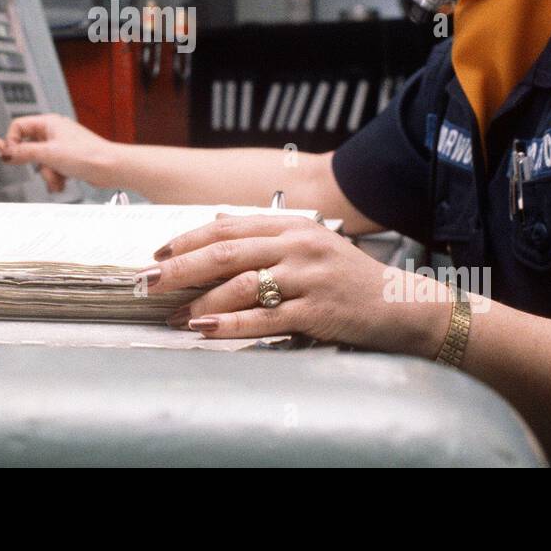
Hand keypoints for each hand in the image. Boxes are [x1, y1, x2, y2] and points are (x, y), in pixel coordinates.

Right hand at [0, 113, 116, 192]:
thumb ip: (24, 153)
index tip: (10, 156)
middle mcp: (54, 132)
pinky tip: (63, 181)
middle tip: (39, 167)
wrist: (110, 168)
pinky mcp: (67, 159)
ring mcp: (60, 146)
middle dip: (35, 162)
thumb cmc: (88, 154)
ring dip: (47, 173)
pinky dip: (55, 177)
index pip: (18, 126)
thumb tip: (6, 152)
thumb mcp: (49, 154)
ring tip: (57, 177)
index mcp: (48, 123)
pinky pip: (51, 168)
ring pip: (40, 161)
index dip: (12, 141)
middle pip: (28, 146)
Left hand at [144, 214, 442, 354]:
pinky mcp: (316, 311)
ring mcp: (308, 278)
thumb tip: (215, 221)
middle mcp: (298, 246)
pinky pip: (264, 319)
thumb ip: (266, 232)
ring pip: (241, 285)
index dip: (187, 239)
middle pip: (226, 252)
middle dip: (181, 268)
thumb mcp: (310, 241)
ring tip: (176, 316)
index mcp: (292, 225)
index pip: (228, 226)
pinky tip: (208, 329)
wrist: (400, 304)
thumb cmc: (349, 276)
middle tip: (149, 283)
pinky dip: (231, 324)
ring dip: (202, 301)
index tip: (158, 254)